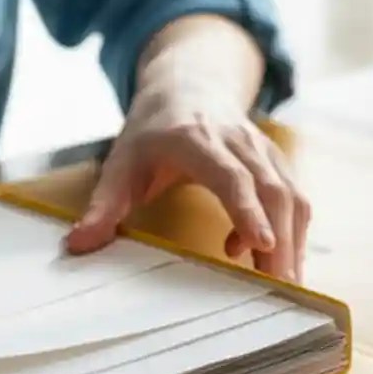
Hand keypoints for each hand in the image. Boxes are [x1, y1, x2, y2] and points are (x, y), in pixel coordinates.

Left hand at [66, 85, 309, 281]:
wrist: (187, 86)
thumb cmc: (152, 131)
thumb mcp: (120, 163)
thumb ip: (103, 205)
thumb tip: (78, 244)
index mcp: (196, 139)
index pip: (231, 176)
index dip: (248, 210)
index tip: (261, 245)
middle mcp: (238, 141)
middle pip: (271, 191)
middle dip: (280, 240)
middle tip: (279, 286)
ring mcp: (263, 150)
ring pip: (291, 196)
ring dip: (292, 242)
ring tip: (282, 284)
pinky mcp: (276, 162)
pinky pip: (294, 199)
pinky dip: (289, 231)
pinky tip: (260, 255)